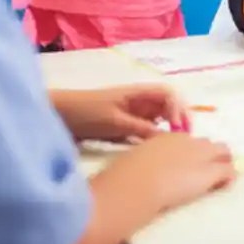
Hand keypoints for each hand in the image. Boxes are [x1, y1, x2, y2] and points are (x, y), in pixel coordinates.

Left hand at [53, 85, 185, 141]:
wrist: (58, 116)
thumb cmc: (86, 112)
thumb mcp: (115, 122)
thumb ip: (142, 128)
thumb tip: (168, 137)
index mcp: (138, 93)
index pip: (168, 95)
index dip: (178, 108)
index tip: (177, 128)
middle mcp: (139, 101)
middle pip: (168, 106)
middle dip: (179, 119)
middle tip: (185, 138)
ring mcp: (132, 114)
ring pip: (159, 120)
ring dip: (168, 130)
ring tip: (175, 146)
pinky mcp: (124, 127)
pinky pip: (146, 132)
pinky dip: (154, 139)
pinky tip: (156, 150)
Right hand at [109, 133, 235, 210]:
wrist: (139, 182)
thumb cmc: (128, 173)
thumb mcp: (135, 160)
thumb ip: (145, 161)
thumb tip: (144, 170)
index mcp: (167, 138)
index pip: (187, 142)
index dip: (190, 154)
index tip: (186, 165)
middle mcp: (187, 141)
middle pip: (207, 144)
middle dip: (211, 155)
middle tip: (207, 170)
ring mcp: (201, 155)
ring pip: (223, 152)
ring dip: (222, 163)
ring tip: (220, 178)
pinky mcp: (209, 172)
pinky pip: (227, 171)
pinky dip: (228, 178)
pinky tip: (224, 186)